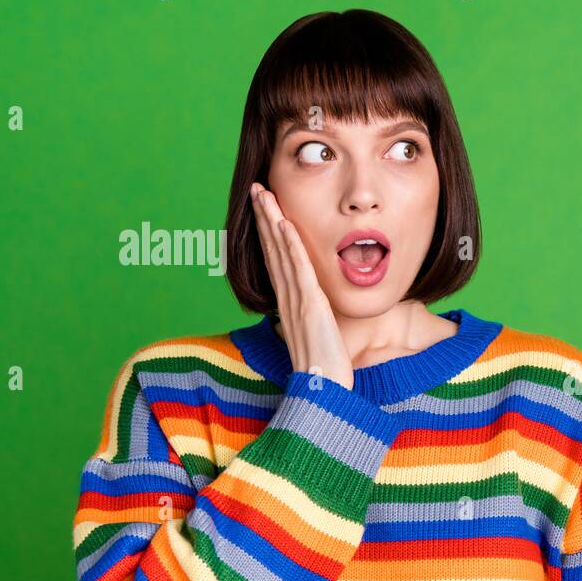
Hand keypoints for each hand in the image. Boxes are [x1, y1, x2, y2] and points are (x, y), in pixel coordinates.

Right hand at [249, 182, 354, 390]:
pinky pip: (299, 271)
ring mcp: (298, 301)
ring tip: (264, 194)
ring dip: (272, 221)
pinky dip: (290, 247)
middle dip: (264, 216)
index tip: (264, 207)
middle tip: (257, 188)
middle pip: (272, 248)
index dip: (268, 231)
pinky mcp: (311, 307)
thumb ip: (311, 316)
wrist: (324, 392)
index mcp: (289, 302)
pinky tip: (284, 225)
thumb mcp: (316, 334)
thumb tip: (313, 307)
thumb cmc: (324, 368)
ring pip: (281, 253)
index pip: (275, 258)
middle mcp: (288, 298)